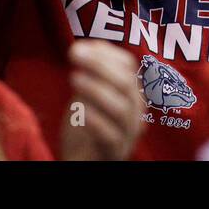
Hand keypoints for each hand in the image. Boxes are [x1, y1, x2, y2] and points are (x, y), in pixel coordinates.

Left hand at [59, 41, 145, 160]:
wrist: (82, 162)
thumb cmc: (86, 127)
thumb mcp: (87, 95)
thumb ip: (91, 75)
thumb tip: (86, 46)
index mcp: (132, 93)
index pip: (127, 65)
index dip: (104, 53)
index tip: (78, 47)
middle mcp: (135, 112)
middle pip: (125, 83)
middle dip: (99, 65)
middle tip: (74, 56)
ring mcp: (127, 134)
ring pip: (120, 108)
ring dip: (96, 89)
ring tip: (73, 78)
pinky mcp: (114, 153)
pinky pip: (110, 136)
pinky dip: (95, 121)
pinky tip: (79, 111)